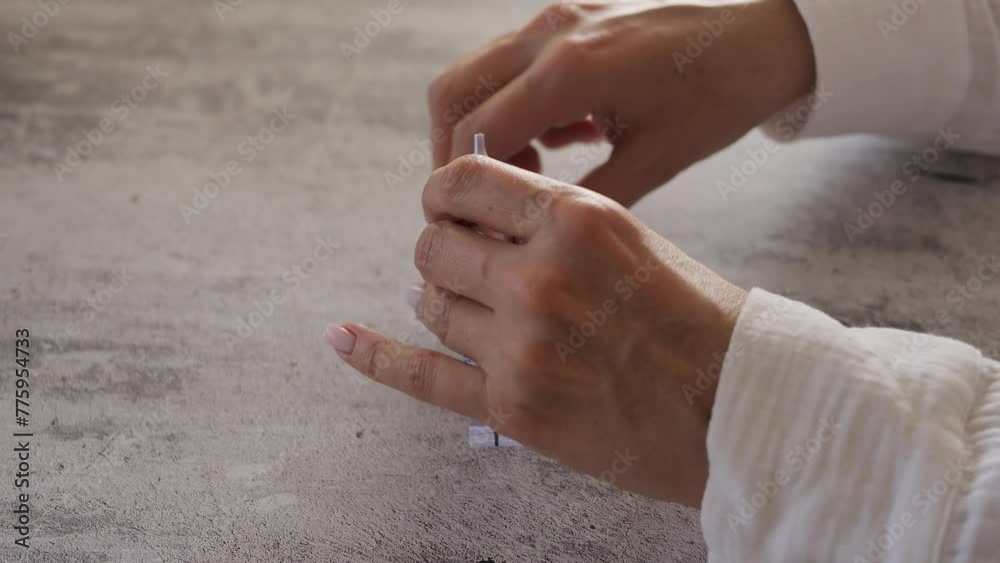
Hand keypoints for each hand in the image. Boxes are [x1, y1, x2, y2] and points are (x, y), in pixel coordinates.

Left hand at [327, 156, 746, 504]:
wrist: (740, 407)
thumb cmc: (698, 319)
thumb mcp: (632, 240)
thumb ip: (550, 227)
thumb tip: (473, 227)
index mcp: (575, 222)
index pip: (463, 183)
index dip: (445, 192)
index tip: (448, 205)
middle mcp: (539, 278)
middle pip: (435, 246)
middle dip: (444, 250)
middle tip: (467, 262)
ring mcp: (521, 346)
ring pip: (430, 305)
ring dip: (439, 300)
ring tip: (468, 305)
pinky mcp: (513, 407)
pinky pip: (421, 376)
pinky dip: (374, 356)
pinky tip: (341, 338)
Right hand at [427, 0, 814, 205]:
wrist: (764, 33)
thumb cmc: (720, 94)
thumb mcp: (657, 160)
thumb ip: (589, 198)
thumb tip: (532, 235)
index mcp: (572, 70)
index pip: (476, 130)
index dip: (459, 182)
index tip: (468, 222)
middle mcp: (552, 34)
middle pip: (453, 92)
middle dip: (452, 153)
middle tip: (481, 199)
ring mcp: (556, 19)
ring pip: (474, 73)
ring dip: (480, 126)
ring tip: (531, 169)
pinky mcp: (566, 18)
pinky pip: (509, 63)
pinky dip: (511, 104)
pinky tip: (561, 135)